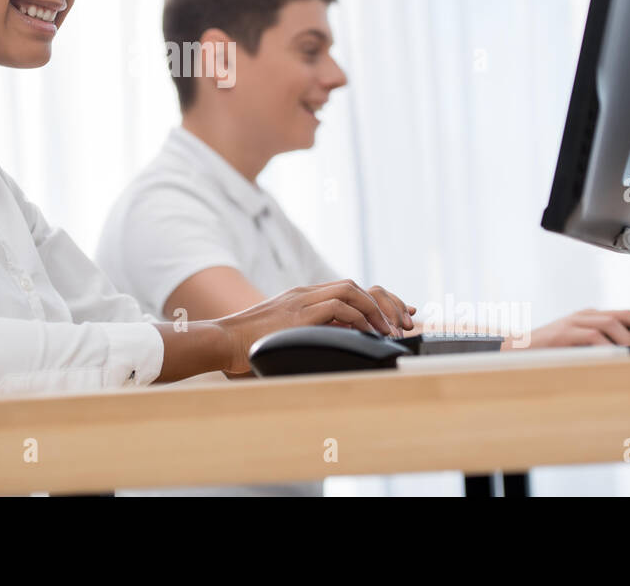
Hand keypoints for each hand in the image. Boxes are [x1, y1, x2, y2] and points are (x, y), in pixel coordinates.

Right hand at [214, 281, 415, 374]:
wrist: (223, 339)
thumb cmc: (250, 344)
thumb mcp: (288, 336)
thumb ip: (311, 334)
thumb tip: (342, 344)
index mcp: (306, 298)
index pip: (351, 290)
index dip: (381, 300)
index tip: (403, 313)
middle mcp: (307, 294)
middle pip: (356, 286)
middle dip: (386, 303)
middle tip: (406, 323)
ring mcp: (302, 301)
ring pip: (350, 291)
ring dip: (376, 310)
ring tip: (391, 331)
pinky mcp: (298, 313)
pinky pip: (337, 307)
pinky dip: (358, 317)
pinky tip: (369, 333)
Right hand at [508, 306, 629, 349]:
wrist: (513, 353)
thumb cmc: (549, 355)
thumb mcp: (580, 350)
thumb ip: (602, 349)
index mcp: (591, 318)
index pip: (628, 315)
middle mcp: (585, 316)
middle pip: (625, 314)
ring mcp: (573, 322)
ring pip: (611, 323)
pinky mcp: (562, 334)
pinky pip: (591, 336)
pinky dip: (608, 346)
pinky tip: (619, 357)